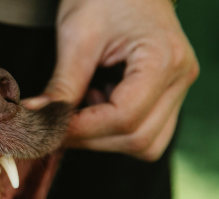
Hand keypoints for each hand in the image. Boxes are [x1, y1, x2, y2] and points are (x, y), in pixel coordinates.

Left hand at [23, 0, 198, 160]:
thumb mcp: (77, 36)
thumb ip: (62, 85)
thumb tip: (38, 119)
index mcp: (163, 59)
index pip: (125, 117)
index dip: (84, 129)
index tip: (49, 127)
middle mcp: (180, 77)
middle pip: (140, 138)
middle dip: (92, 138)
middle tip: (56, 125)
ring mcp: (180, 86)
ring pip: (147, 142)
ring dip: (106, 137)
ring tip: (82, 107)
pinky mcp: (170, 91)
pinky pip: (148, 129)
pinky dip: (117, 128)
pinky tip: (98, 102)